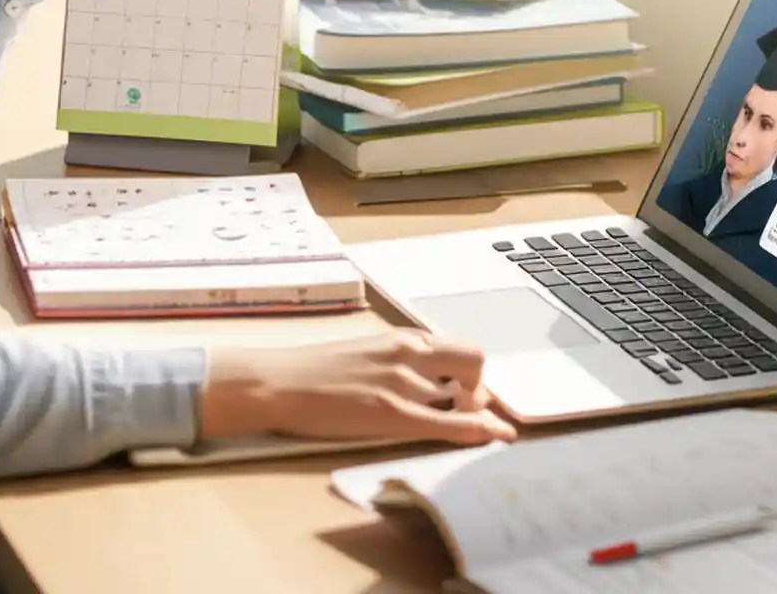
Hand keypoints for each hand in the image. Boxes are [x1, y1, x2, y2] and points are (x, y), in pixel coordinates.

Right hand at [201, 329, 516, 445]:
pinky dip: (482, 431)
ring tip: (455, 426)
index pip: (463, 349)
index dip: (474, 374)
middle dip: (480, 389)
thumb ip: (402, 362)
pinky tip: (497, 437)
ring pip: (465, 398)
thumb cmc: (315, 371)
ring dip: (471, 414)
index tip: (470, 393)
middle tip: (467, 409)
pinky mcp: (394, 414)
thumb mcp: (368, 353)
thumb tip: (431, 381)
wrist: (279, 382)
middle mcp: (410, 355)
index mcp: (403, 340)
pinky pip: (453, 424)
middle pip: (475, 363)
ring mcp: (404, 384)